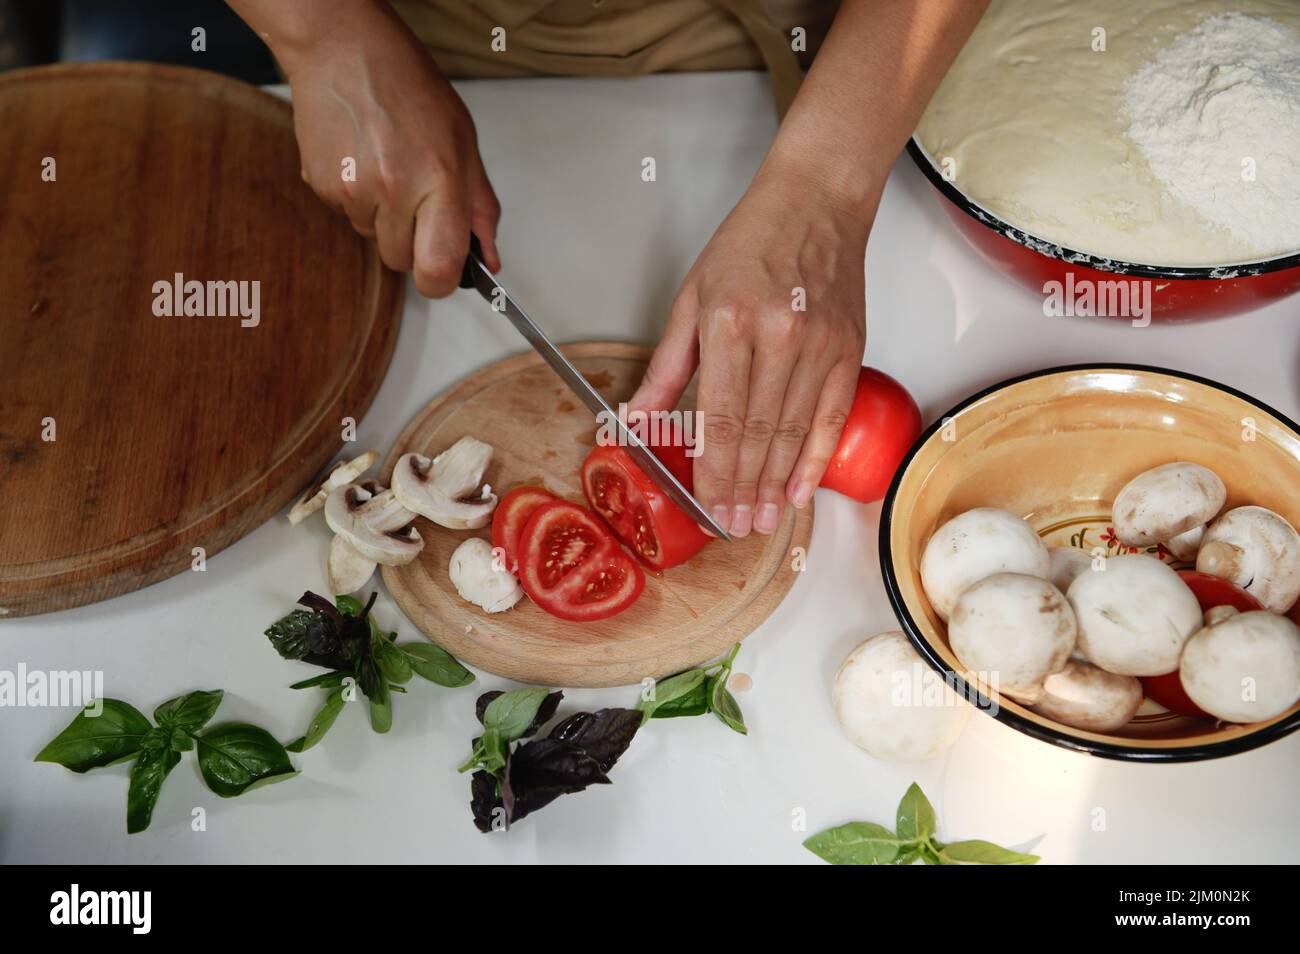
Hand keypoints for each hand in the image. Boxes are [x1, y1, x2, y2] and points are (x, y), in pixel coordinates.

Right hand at [278, 4, 500, 295]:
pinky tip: (364, 161)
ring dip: (385, 219)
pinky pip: (348, 217)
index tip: (446, 273)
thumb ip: (480, 207)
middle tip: (418, 200)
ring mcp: (353, 191)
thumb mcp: (464, 142)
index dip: (442, 282)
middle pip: (402, 262)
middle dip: (413, 244)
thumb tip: (488, 258)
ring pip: (374, 240)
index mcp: (438, 179)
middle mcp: (393, 189)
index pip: (439, 268)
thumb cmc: (408, 87)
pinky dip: (359, 200)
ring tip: (389, 168)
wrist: (342, 49)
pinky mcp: (322, 188)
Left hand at [629, 164, 870, 536]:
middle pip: (758, 435)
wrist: (816, 203)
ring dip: (777, 484)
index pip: (721, 419)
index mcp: (730, 324)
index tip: (710, 507)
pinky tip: (801, 488)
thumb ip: (667, 367)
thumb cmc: (750, 244)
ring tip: (763, 519)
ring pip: (794, 433)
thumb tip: (638, 420)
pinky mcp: (848, 350)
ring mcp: (819, 347)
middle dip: (743, 488)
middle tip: (735, 526)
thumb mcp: (691, 297)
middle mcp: (779, 338)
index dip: (715, 473)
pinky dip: (816, 458)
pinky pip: (832, 417)